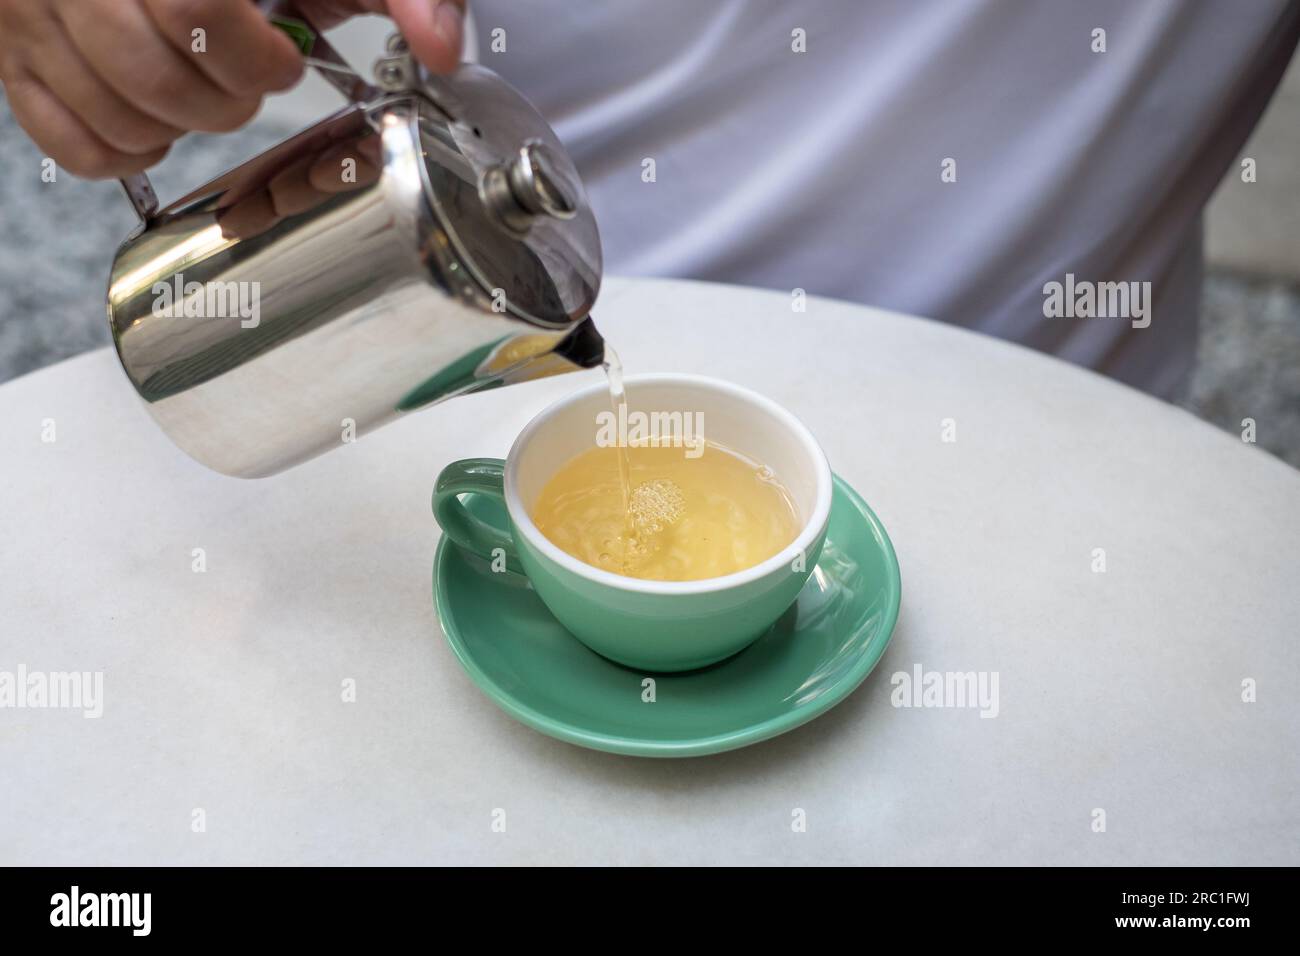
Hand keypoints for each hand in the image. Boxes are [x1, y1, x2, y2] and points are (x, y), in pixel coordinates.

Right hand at [0, 0, 464, 177]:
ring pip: (105, 107)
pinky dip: (117, 152)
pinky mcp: (11, 48)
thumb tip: (443, 47)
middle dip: (221, 100)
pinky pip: (59, 137)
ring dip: (176, 128)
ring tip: (203, 95)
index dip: (252, 58)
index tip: (282, 61)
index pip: (194, 7)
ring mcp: (33, 6)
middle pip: (148, 67)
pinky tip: (153, 124)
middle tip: (246, 83)